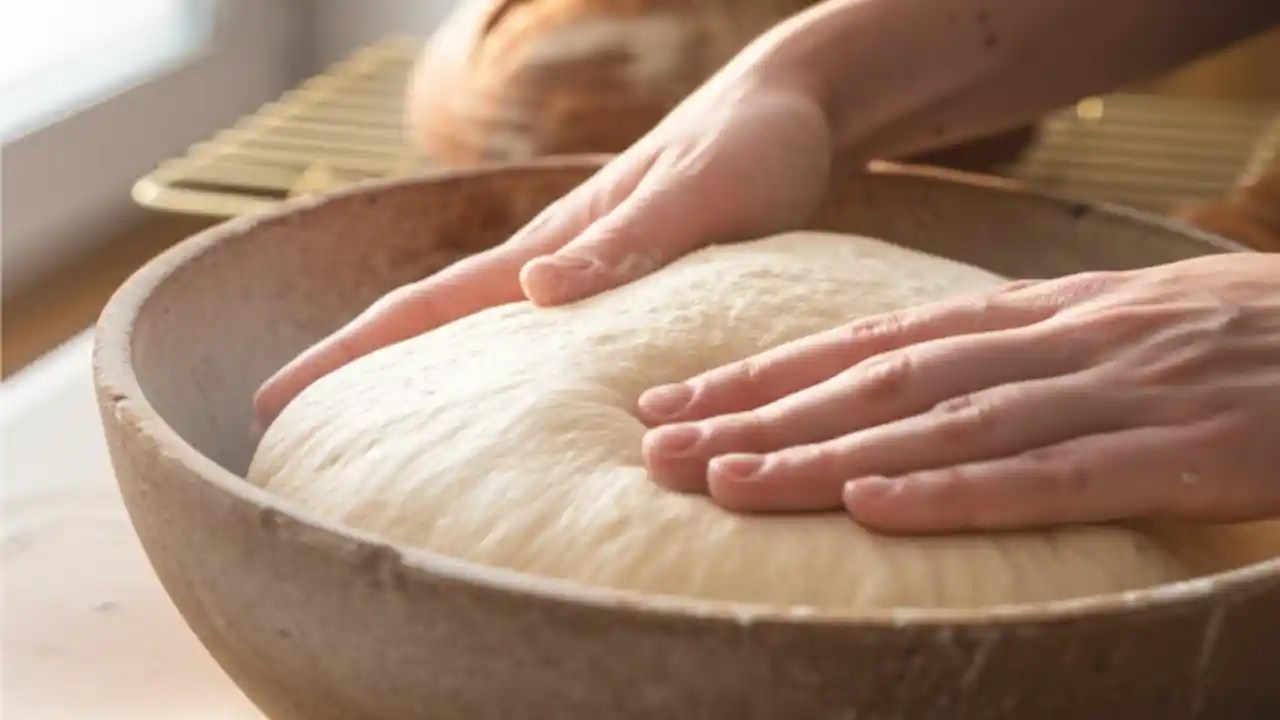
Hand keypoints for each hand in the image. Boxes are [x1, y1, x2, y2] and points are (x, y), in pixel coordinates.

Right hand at [253, 70, 832, 427]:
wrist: (792, 108)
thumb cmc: (753, 146)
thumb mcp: (701, 194)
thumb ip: (628, 241)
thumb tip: (532, 290)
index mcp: (552, 247)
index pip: (429, 306)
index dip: (349, 354)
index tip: (275, 399)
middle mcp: (553, 265)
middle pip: (434, 325)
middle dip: (358, 376)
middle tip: (291, 436)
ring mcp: (581, 274)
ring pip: (479, 336)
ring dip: (420, 381)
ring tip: (375, 441)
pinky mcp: (619, 282)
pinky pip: (537, 342)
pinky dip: (496, 375)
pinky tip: (501, 409)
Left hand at [637, 253, 1279, 532]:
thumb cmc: (1249, 340)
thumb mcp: (1121, 332)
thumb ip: (1028, 359)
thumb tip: (928, 394)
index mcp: (1041, 316)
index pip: (875, 345)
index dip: (771, 372)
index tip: (684, 397)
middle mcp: (1059, 343)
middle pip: (880, 381)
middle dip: (762, 415)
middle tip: (660, 446)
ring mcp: (1118, 392)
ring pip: (942, 425)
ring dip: (826, 456)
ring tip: (726, 481)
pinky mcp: (1184, 450)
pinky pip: (1055, 475)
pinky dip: (958, 493)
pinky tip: (873, 509)